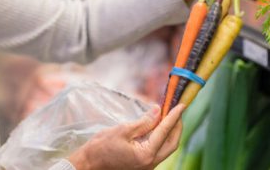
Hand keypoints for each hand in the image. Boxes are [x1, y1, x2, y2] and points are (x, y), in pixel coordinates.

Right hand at [67, 104, 184, 169]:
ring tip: (168, 115)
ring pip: (165, 148)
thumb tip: (159, 111)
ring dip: (169, 132)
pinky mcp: (143, 165)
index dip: (174, 117)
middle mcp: (150, 164)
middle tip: (177, 110)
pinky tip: (157, 127)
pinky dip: (160, 137)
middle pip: (172, 143)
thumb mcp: (123, 130)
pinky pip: (157, 150)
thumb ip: (144, 122)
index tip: (181, 105)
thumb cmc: (101, 147)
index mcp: (146, 155)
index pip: (165, 132)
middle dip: (177, 126)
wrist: (88, 165)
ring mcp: (147, 167)